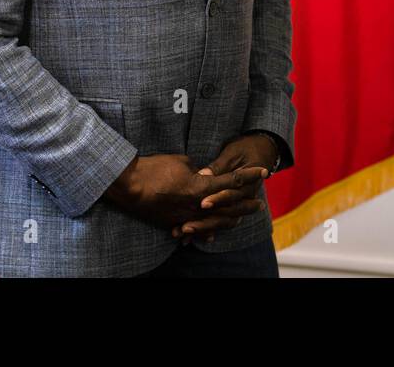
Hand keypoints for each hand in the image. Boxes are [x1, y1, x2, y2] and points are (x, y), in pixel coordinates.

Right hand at [103, 154, 265, 232]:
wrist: (130, 186)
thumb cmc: (155, 168)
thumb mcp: (181, 162)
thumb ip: (198, 171)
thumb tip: (204, 175)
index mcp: (202, 187)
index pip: (232, 181)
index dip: (249, 175)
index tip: (263, 172)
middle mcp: (198, 205)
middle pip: (229, 207)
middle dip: (245, 204)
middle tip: (259, 204)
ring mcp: (187, 217)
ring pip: (215, 222)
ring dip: (230, 219)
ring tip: (240, 218)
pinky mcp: (175, 222)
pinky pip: (196, 229)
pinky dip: (207, 229)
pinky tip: (214, 232)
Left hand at [171, 134, 277, 243]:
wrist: (261, 152)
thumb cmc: (245, 149)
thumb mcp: (233, 154)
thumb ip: (219, 167)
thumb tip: (203, 175)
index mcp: (248, 186)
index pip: (232, 196)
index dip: (218, 200)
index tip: (202, 204)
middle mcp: (244, 200)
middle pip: (225, 216)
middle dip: (205, 222)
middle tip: (186, 226)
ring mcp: (237, 206)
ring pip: (219, 223)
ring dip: (201, 230)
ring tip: (181, 233)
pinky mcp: (228, 209)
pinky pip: (215, 223)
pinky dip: (201, 231)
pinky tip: (184, 238)